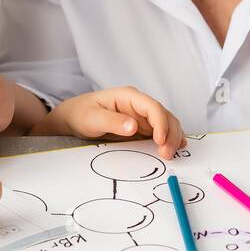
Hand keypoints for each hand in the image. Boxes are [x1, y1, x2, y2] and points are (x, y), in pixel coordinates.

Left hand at [35, 86, 186, 159]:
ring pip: (167, 124)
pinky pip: (161, 132)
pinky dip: (170, 139)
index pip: (152, 107)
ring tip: (170, 154)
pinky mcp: (143, 127)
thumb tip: (133, 127)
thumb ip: (112, 122)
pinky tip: (175, 148)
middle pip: (165, 115)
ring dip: (172, 138)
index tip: (160, 140)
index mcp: (128, 96)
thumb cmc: (81, 114)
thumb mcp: (92, 118)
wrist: (74, 118)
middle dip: (170, 134)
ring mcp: (142, 116)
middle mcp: (139, 104)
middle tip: (167, 154)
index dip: (160, 123)